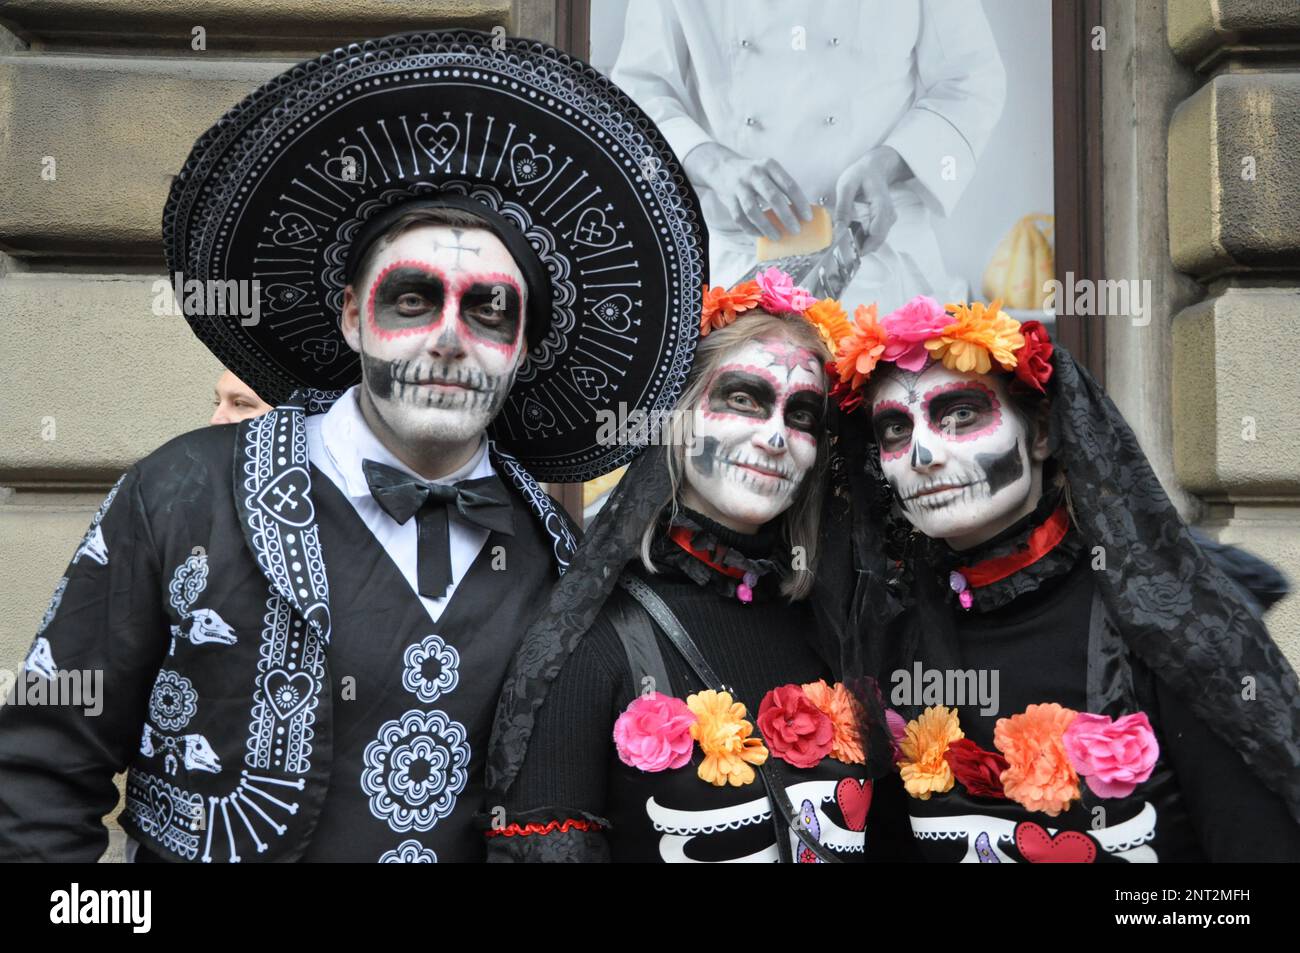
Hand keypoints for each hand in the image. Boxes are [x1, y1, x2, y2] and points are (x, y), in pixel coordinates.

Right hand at [684, 143, 812, 239]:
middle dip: (787, 216)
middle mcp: (754, 173)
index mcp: (769, 165)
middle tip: (796, 230)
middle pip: (773, 197)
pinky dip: (750, 229)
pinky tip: (760, 235)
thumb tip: (800, 212)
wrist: (721, 167)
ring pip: (753, 210)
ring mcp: (739, 186)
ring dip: (767, 226)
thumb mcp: (767, 170)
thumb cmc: (753, 174)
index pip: (789, 185)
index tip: (808, 218)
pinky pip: (739, 218)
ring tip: (778, 237)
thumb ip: (781, 186)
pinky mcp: (728, 198)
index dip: (800, 202)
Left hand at [833, 146, 907, 253]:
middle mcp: (889, 215)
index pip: (877, 231)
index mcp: (881, 204)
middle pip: (877, 241)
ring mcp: (889, 220)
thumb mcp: (846, 186)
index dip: (862, 243)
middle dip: (859, 248)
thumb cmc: (861, 174)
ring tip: (843, 242)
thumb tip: (838, 229)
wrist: (876, 168)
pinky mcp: (885, 224)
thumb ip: (843, 207)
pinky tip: (850, 237)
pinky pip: (875, 238)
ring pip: (876, 242)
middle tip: (839, 249)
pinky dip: (863, 241)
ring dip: (860, 246)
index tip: (845, 247)